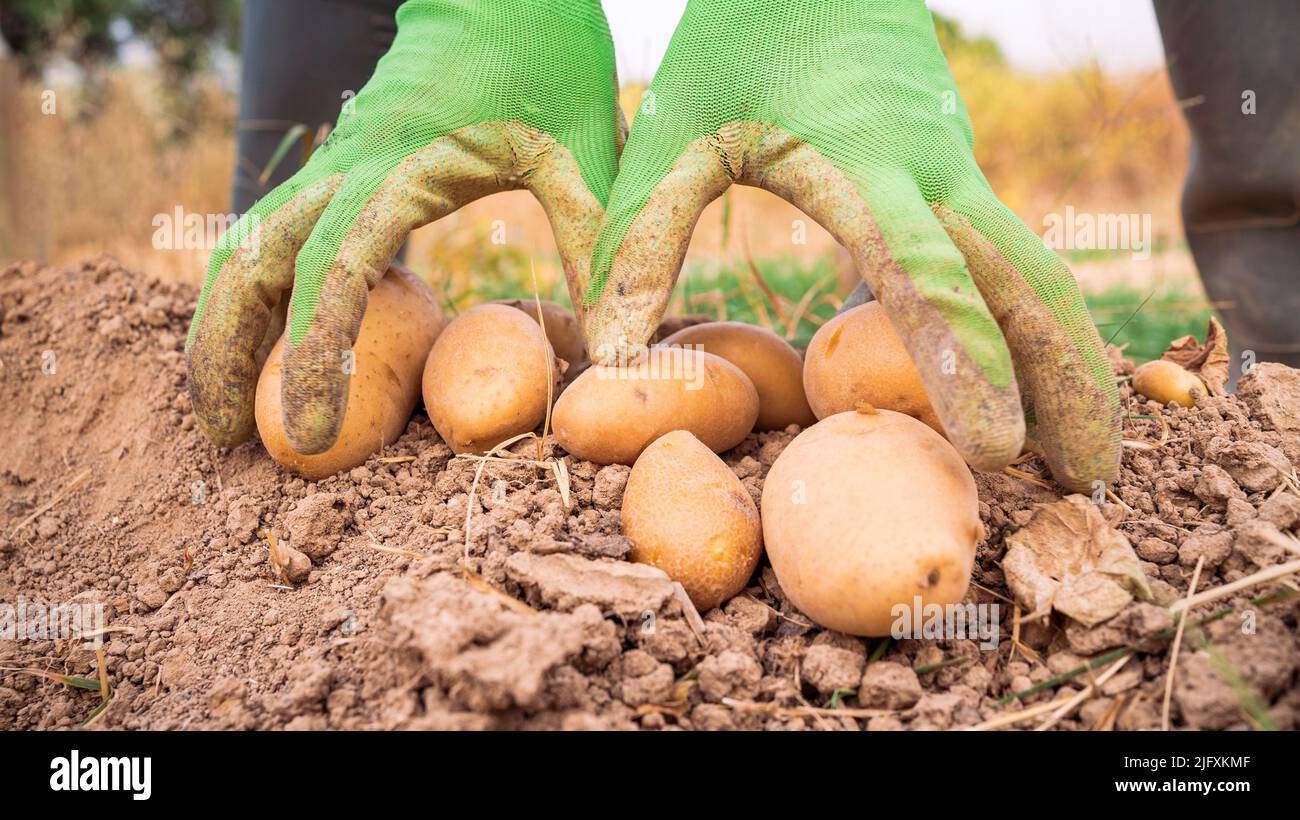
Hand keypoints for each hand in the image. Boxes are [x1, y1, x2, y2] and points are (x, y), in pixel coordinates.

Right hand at [187, 0, 623, 453]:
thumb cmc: (550, 60)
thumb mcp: (589, 152)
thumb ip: (602, 248)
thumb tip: (614, 356)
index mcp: (403, 167)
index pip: (334, 269)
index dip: (314, 354)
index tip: (309, 433)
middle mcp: (348, 164)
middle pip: (252, 258)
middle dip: (224, 347)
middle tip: (226, 436)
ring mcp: (334, 161)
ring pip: (246, 241)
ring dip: (223, 321)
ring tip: (223, 407)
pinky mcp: (340, 165)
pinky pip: (275, 229)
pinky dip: (255, 289)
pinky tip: (261, 342)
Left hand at [580, 0, 1118, 490]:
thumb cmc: (736, 36)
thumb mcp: (675, 127)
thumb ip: (642, 235)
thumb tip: (611, 356)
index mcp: (862, 162)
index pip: (925, 274)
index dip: (962, 360)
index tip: (995, 449)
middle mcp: (932, 169)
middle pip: (1026, 281)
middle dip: (1067, 379)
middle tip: (1094, 484)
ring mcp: (957, 166)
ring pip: (1037, 269)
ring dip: (1071, 358)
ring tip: (1088, 458)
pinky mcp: (957, 168)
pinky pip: (1010, 254)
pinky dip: (1035, 322)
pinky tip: (1035, 385)